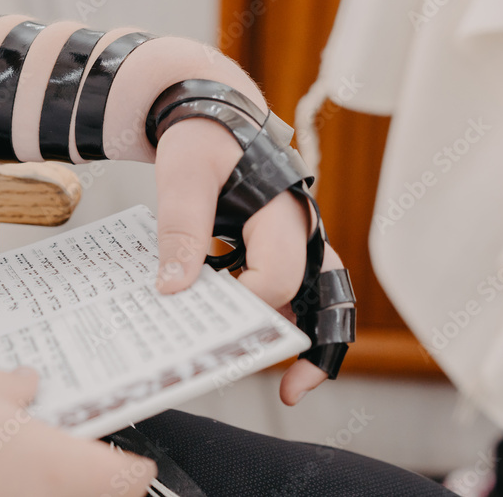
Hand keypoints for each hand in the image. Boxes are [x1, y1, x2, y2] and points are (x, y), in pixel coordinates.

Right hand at [0, 361, 156, 496]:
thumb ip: (12, 388)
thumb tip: (30, 385)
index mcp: (46, 461)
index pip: (121, 481)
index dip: (133, 470)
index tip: (133, 462)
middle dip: (86, 482)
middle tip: (75, 459)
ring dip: (41, 485)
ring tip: (16, 459)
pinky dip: (0, 487)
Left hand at [153, 117, 344, 405]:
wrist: (214, 112)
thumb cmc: (203, 138)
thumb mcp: (185, 174)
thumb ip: (181, 229)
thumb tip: (174, 289)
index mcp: (283, 211)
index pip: (278, 274)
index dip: (247, 302)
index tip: (204, 305)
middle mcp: (302, 229)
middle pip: (329, 295)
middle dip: (313, 345)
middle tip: (290, 391)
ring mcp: (297, 239)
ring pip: (320, 297)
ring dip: (306, 339)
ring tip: (288, 387)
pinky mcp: (282, 245)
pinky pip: (295, 288)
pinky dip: (281, 317)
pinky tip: (250, 337)